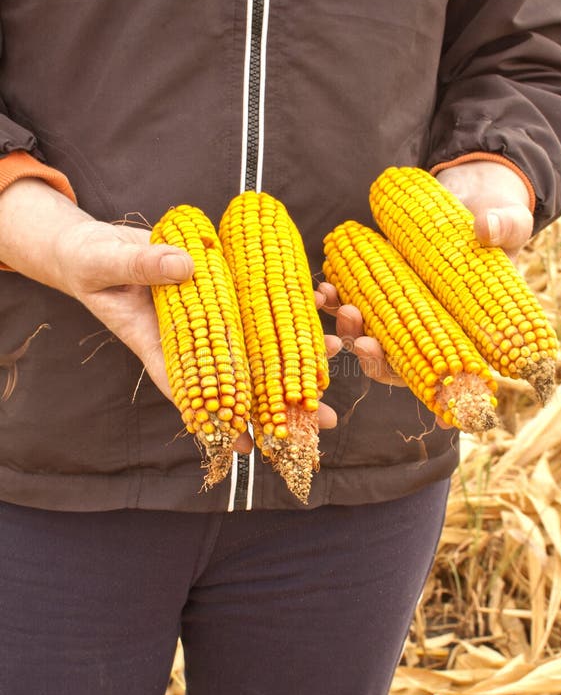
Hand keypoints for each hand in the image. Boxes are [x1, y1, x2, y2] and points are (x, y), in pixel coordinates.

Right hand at [0, 180, 340, 445]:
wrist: (98, 248)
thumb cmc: (92, 265)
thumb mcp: (108, 264)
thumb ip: (142, 266)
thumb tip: (185, 267)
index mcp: (159, 344)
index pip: (195, 390)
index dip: (225, 420)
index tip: (253, 446)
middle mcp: (193, 337)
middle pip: (239, 376)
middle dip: (279, 400)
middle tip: (320, 422)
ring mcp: (209, 314)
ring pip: (254, 341)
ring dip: (293, 350)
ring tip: (333, 356)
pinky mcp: (220, 289)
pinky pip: (254, 303)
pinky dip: (284, 306)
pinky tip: (314, 306)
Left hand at [316, 160, 533, 415]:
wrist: (474, 198)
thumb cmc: (499, 220)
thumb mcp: (510, 222)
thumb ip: (504, 227)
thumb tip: (485, 228)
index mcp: (464, 331)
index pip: (430, 369)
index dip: (399, 370)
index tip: (373, 350)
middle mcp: (429, 329)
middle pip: (392, 358)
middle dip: (367, 350)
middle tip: (355, 334)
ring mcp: (403, 310)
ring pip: (368, 333)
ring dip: (346, 326)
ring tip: (332, 301)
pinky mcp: (383, 287)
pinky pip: (355, 302)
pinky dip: (337, 300)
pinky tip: (325, 288)